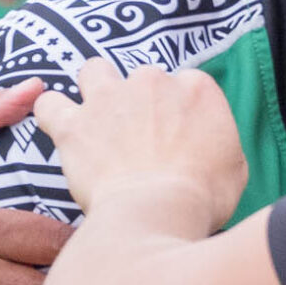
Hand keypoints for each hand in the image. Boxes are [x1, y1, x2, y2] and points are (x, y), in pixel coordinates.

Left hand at [34, 58, 247, 231]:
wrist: (159, 212)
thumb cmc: (202, 198)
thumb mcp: (235, 169)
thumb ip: (220, 143)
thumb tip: (210, 147)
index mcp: (197, 89)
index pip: (186, 86)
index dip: (179, 113)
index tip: (176, 140)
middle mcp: (153, 81)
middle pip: (143, 81)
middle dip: (141, 106)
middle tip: (141, 143)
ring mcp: (110, 98)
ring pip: (95, 72)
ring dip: (95, 91)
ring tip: (98, 121)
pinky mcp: (75, 124)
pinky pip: (49, 104)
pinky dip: (52, 114)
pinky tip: (60, 128)